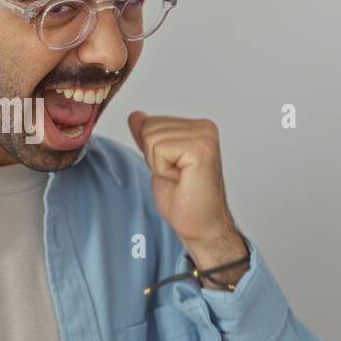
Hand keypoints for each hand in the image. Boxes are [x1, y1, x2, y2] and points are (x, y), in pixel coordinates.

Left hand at [127, 111, 247, 286]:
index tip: (174, 170)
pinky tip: (182, 179)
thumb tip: (136, 115)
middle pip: (149, 127)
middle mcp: (204, 127)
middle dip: (154, 158)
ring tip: (181, 178)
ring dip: (160, 165)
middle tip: (178, 176)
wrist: (200, 225)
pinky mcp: (200, 148)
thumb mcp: (158, 161)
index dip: (152, 153)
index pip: (150, 122)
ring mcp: (204, 135)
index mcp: (196, 127)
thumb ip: (149, 137)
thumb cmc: (184, 199)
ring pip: (151, 138)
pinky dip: (163, 170)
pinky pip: (159, 149)